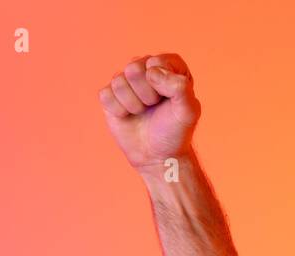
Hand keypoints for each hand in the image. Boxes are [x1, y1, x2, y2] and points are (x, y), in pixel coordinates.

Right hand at [97, 53, 200, 173]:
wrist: (158, 154)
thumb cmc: (175, 131)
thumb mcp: (188, 111)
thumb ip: (180, 87)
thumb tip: (152, 72)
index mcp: (168, 66)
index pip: (156, 62)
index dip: (161, 84)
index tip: (168, 99)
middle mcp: (146, 68)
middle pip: (134, 68)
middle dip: (146, 94)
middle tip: (154, 106)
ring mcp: (126, 80)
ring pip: (118, 81)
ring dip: (133, 104)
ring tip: (142, 112)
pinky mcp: (110, 94)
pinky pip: (106, 94)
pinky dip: (119, 110)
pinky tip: (128, 116)